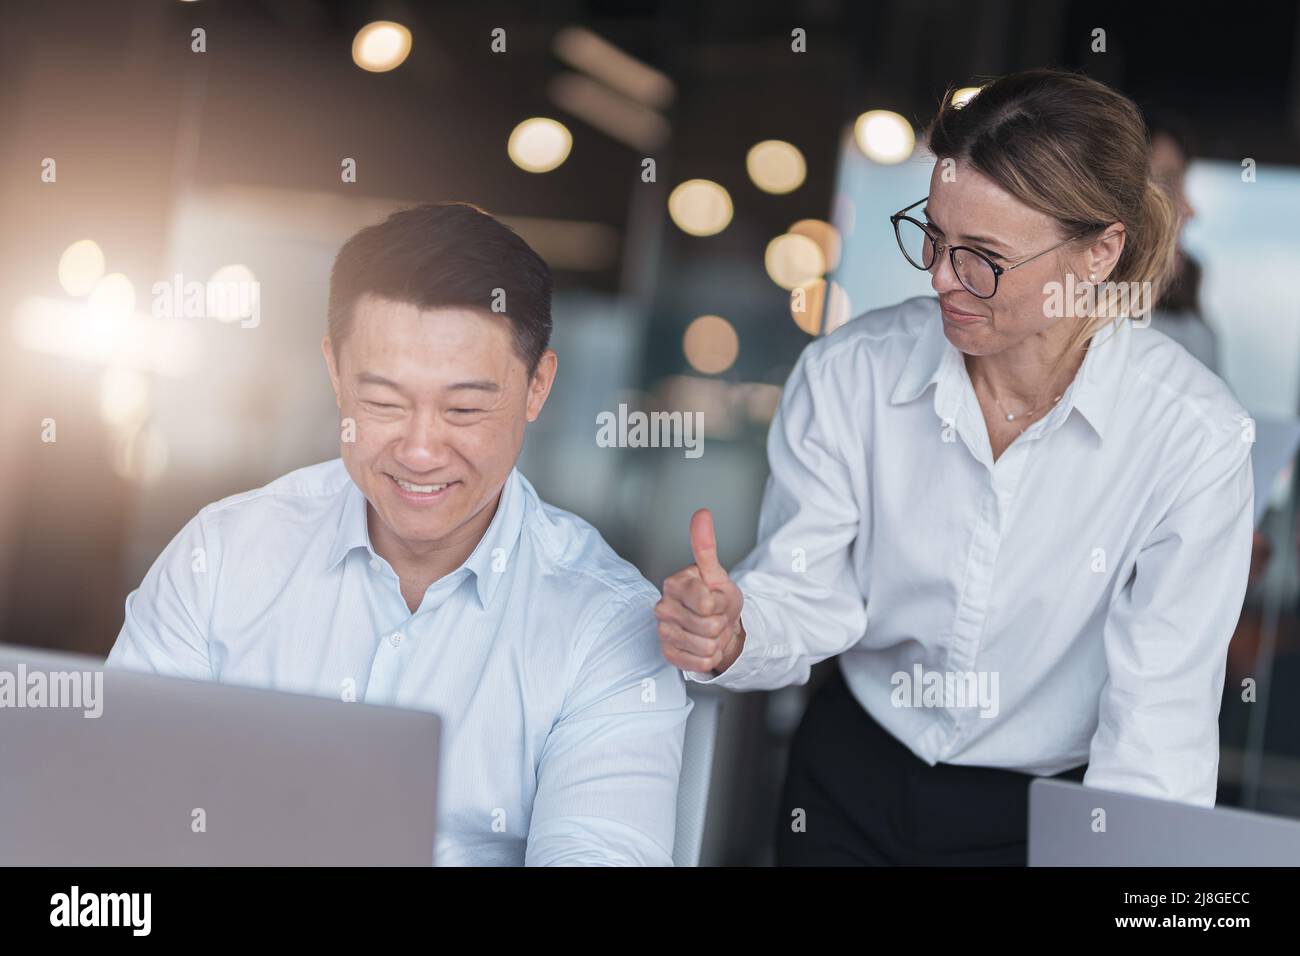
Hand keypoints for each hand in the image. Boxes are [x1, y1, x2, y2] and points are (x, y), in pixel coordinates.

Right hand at [655, 509, 745, 674]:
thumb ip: (706, 546)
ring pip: (706, 646)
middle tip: (715, 616)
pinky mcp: (667, 653)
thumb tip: (702, 514)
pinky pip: (700, 662)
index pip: (706, 602)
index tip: (716, 598)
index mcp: (674, 584)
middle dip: (720, 623)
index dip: (721, 603)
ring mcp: (663, 631)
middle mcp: (663, 607)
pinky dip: (710, 657)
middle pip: (709, 625)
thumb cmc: (716, 598)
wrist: (716, 626)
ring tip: (710, 631)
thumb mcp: (717, 574)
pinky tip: (703, 645)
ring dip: (716, 641)